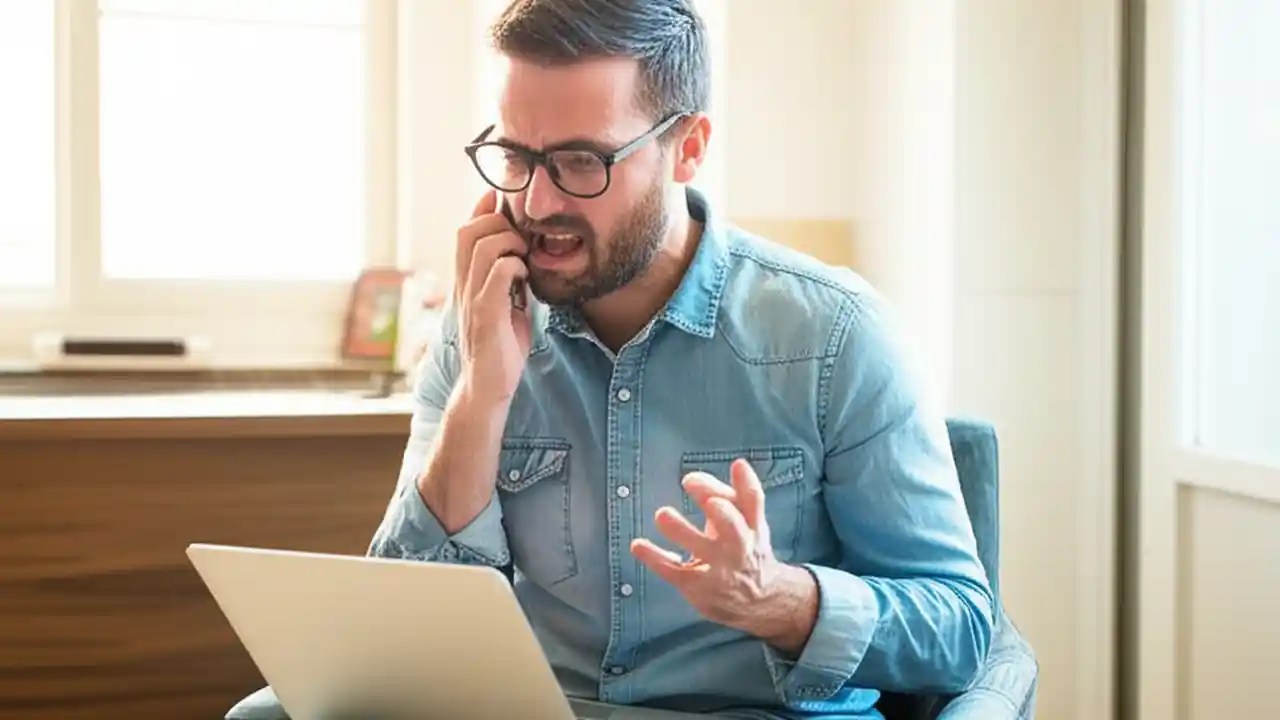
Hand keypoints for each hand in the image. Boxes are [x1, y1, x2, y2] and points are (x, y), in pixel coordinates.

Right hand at [453, 190, 530, 406]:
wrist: (488, 388)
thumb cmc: (500, 348)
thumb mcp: (504, 305)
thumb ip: (507, 282)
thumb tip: (521, 258)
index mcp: (466, 282)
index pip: (464, 233)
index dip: (480, 209)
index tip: (499, 196)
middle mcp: (463, 287)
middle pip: (468, 232)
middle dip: (497, 223)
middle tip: (520, 237)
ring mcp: (472, 300)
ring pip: (483, 248)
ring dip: (509, 243)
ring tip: (524, 256)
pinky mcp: (486, 316)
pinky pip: (498, 276)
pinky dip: (515, 267)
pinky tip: (525, 278)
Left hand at [630, 460, 816, 651]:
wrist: (760, 602)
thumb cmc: (747, 551)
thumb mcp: (750, 523)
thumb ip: (738, 494)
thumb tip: (731, 466)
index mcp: (752, 526)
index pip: (752, 502)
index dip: (745, 483)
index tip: (736, 464)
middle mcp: (739, 547)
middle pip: (733, 526)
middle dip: (719, 509)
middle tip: (693, 483)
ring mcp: (719, 569)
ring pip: (702, 549)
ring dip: (681, 530)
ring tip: (662, 514)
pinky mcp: (698, 586)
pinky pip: (674, 572)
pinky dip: (654, 558)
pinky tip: (637, 545)